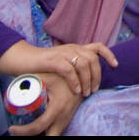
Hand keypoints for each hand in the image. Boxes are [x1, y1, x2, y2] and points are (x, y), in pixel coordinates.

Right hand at [0, 38, 116, 98]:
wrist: (23, 60)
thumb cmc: (44, 66)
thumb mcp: (63, 63)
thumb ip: (75, 66)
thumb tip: (89, 78)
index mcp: (75, 48)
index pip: (97, 46)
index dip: (108, 54)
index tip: (115, 65)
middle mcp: (71, 48)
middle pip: (92, 58)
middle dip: (97, 75)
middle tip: (94, 89)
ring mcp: (62, 53)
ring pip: (83, 64)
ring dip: (87, 80)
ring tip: (85, 93)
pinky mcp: (53, 60)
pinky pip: (69, 70)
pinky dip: (75, 81)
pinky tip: (76, 91)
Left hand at [10, 71, 82, 136]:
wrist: (82, 76)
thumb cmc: (63, 75)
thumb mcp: (46, 76)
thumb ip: (31, 80)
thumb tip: (15, 86)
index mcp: (57, 108)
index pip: (37, 127)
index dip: (23, 131)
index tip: (12, 128)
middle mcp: (63, 118)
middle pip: (48, 137)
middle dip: (32, 137)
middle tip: (19, 131)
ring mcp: (66, 120)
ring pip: (52, 135)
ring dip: (40, 134)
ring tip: (26, 128)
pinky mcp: (67, 120)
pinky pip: (55, 131)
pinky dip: (46, 131)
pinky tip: (37, 126)